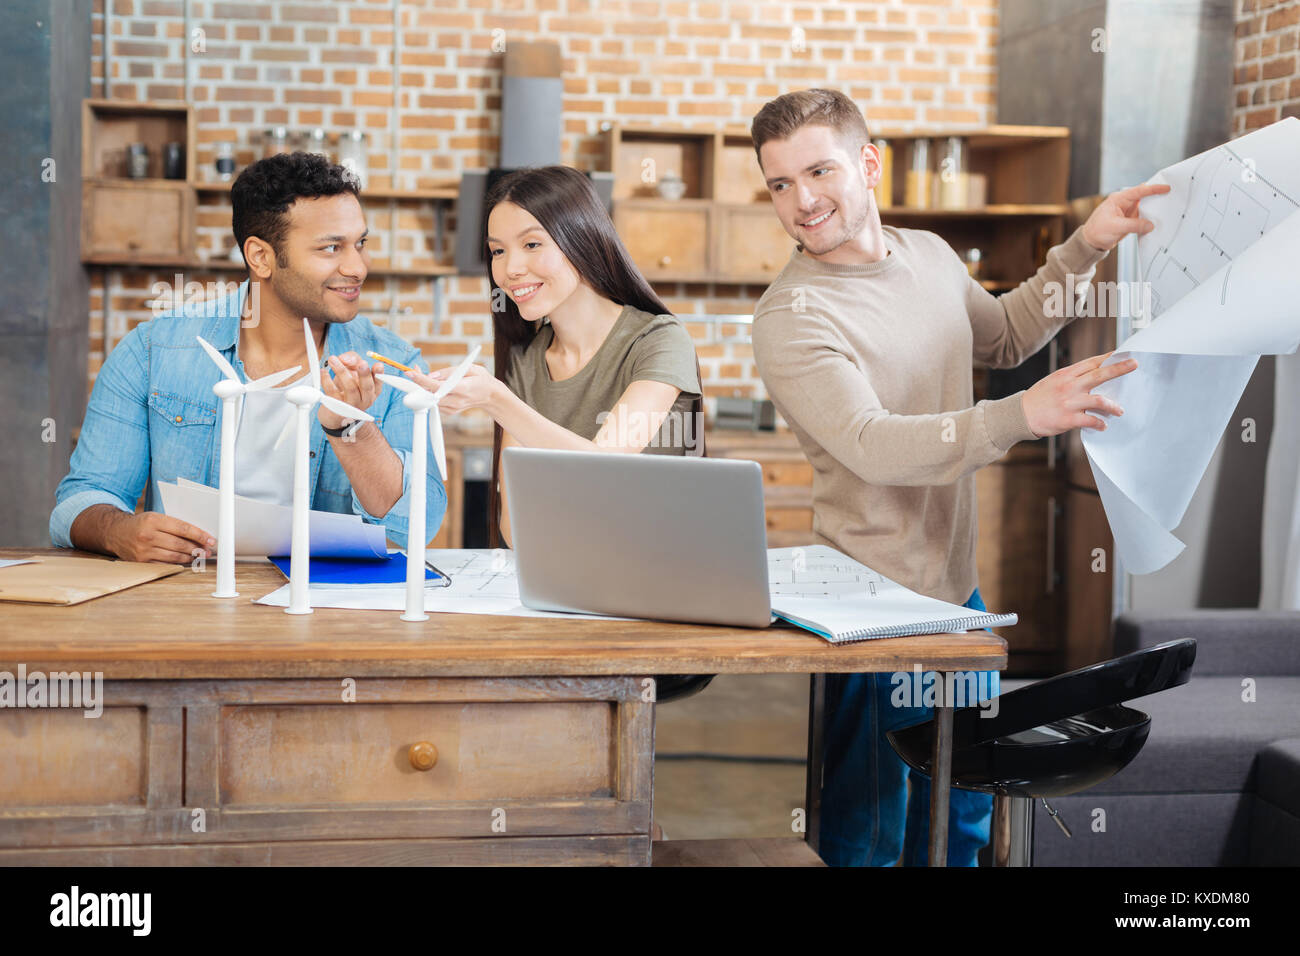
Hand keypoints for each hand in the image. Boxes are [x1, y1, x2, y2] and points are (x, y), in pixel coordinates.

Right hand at [106, 511, 215, 563]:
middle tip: (208, 550)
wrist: (115, 532)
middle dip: (197, 548)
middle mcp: (147, 535)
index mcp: (153, 520)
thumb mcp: (156, 517)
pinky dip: (178, 563)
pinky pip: (165, 564)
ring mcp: (143, 550)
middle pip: (180, 544)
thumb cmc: (141, 524)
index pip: (183, 528)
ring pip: (174, 556)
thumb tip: (199, 536)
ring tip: (199, 555)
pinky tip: (186, 560)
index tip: (211, 540)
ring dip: (190, 557)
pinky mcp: (142, 562)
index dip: (199, 535)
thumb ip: (175, 525)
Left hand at [319, 351, 382, 428]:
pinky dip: (326, 380)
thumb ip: (352, 359)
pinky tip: (323, 371)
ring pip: (351, 388)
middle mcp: (365, 399)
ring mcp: (352, 405)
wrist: (334, 410)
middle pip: (367, 387)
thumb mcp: (352, 369)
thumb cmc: (346, 385)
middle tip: (361, 363)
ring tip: (333, 360)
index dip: (379, 374)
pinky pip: (333, 392)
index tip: (378, 364)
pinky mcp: (338, 407)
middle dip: (365, 375)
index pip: (379, 382)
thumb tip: (345, 359)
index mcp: (373, 390)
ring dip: (342, 372)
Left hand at [404, 363, 497, 415]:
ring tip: (424, 375)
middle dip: (418, 383)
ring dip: (423, 388)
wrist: (491, 396)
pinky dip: (430, 393)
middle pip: (429, 395)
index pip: (437, 386)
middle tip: (413, 371)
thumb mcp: (470, 368)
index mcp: (463, 388)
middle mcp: (456, 401)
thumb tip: (431, 375)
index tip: (410, 373)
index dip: (422, 380)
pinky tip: (433, 385)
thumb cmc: (481, 379)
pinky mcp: (449, 411)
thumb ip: (449, 372)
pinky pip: (434, 402)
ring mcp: (452, 408)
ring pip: (430, 399)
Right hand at [1021, 351, 1137, 437]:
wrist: (1020, 414)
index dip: (1108, 358)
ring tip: (1119, 410)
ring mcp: (1069, 402)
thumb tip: (1093, 376)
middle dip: (1119, 368)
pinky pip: (1090, 420)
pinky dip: (1099, 423)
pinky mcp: (1067, 419)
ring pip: (1099, 400)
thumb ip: (1072, 378)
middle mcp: (1069, 386)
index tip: (1122, 354)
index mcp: (1065, 374)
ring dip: (1113, 406)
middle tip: (1134, 364)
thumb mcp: (1053, 381)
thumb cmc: (1038, 398)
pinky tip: (1103, 426)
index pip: (1091, 362)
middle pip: (1099, 375)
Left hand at [1081, 182, 1171, 250]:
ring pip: (1146, 207)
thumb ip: (1133, 225)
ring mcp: (1129, 211)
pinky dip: (1151, 218)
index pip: (1139, 191)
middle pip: (1145, 196)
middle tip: (1172, 196)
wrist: (1090, 242)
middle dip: (1157, 196)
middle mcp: (1125, 203)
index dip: (1153, 188)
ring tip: (1169, 209)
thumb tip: (1150, 225)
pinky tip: (1159, 220)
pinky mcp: (1131, 220)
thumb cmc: (1097, 231)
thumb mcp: (1115, 227)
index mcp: (1119, 199)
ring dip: (1155, 209)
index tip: (1166, 187)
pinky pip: (1144, 217)